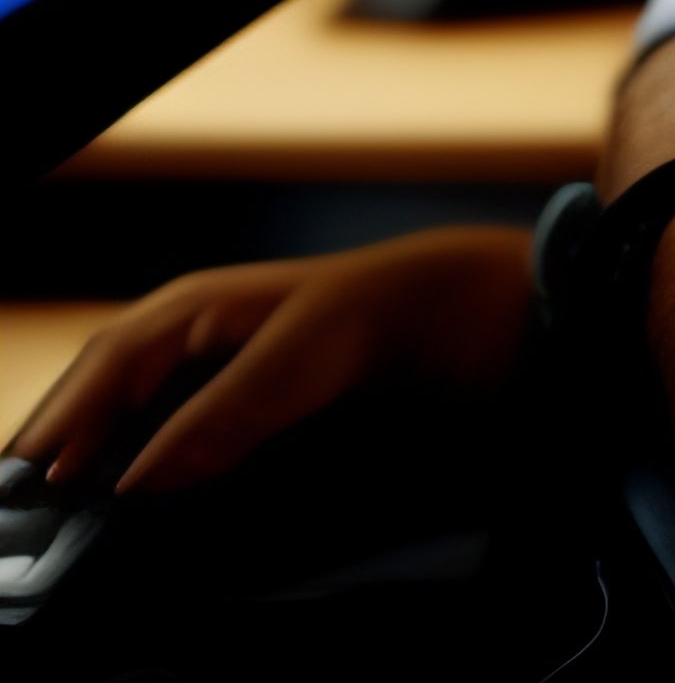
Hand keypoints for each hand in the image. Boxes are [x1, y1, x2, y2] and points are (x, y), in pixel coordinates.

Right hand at [8, 225, 533, 495]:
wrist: (482, 312)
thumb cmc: (395, 310)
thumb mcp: (305, 358)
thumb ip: (224, 415)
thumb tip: (137, 479)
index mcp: (202, 308)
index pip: (107, 366)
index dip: (63, 423)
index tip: (31, 484)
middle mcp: (205, 334)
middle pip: (108, 385)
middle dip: (60, 436)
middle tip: (21, 508)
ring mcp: (231, 368)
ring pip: (138, 408)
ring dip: (98, 452)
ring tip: (60, 512)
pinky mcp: (261, 405)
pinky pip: (183, 432)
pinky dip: (147, 465)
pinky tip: (141, 504)